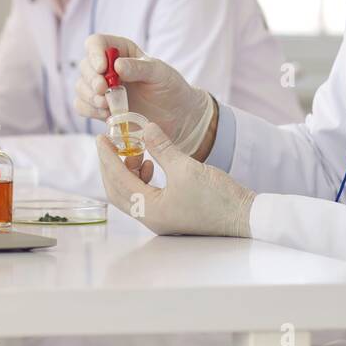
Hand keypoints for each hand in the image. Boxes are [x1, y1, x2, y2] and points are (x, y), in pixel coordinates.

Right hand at [74, 34, 215, 156]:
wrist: (176, 116)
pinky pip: (82, 106)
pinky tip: (106, 113)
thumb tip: (116, 65)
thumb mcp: (160, 73)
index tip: (102, 68)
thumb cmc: (170, 87)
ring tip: (107, 105)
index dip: (94, 53)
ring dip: (90, 96)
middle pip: (85, 66)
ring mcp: (101, 88)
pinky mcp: (99, 107)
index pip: (96, 43)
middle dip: (91, 79)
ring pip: (81, 87)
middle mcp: (107, 67)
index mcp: (120, 50)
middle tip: (103, 90)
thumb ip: (139, 68)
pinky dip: (89, 109)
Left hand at [97, 122, 254, 237]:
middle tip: (109, 143)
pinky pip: (145, 194)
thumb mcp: (186, 167)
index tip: (100, 139)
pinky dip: (141, 178)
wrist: (245, 217)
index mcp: (151, 210)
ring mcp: (161, 218)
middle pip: (118, 190)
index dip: (107, 158)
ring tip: (135, 151)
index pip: (118, 181)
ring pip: (130, 193)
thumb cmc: (218, 198)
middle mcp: (151, 217)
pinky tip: (151, 163)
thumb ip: (162, 147)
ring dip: (127, 171)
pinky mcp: (171, 214)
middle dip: (111, 166)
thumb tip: (146, 128)